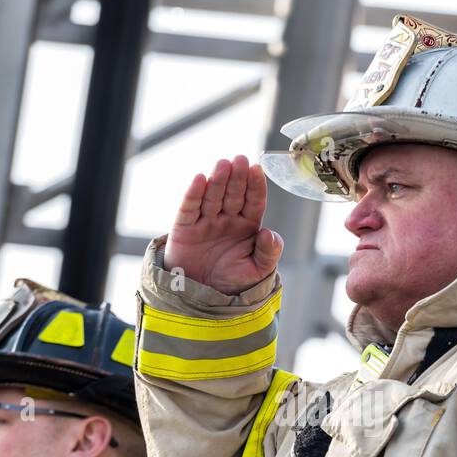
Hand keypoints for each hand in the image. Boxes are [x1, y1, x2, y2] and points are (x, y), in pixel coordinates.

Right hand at [163, 155, 283, 295]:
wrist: (202, 297)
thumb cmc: (231, 281)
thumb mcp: (256, 271)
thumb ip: (268, 253)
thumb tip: (271, 233)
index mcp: (247, 226)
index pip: (254, 201)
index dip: (255, 185)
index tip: (257, 169)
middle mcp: (227, 219)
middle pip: (233, 194)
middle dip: (237, 177)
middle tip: (240, 160)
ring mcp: (206, 221)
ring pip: (213, 197)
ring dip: (218, 180)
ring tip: (223, 165)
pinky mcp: (185, 227)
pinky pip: (190, 208)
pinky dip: (194, 194)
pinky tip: (200, 179)